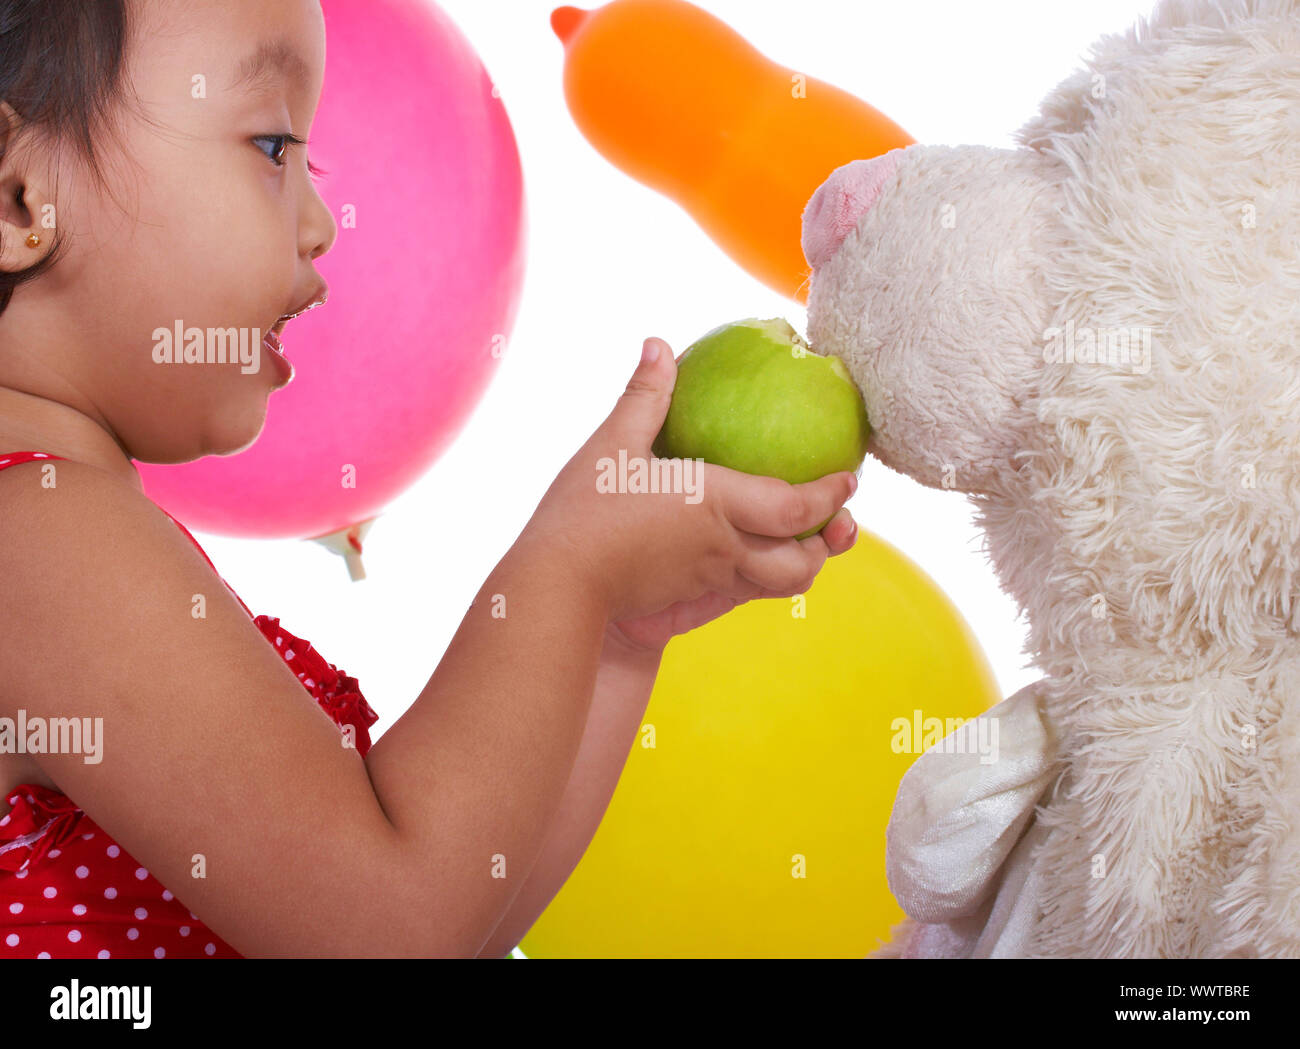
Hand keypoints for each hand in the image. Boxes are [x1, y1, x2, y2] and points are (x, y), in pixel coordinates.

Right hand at [523, 336, 859, 645]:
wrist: (558, 585)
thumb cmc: (584, 511)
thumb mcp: (611, 446)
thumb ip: (644, 397)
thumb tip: (660, 344)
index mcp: (715, 504)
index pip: (795, 507)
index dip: (831, 495)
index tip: (849, 478)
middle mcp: (725, 547)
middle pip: (803, 561)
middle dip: (830, 543)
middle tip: (839, 517)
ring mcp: (713, 580)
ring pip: (781, 585)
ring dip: (803, 566)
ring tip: (806, 542)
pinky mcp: (694, 600)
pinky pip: (747, 593)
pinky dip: (767, 578)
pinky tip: (756, 557)